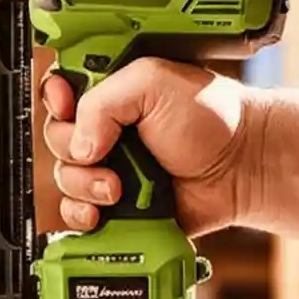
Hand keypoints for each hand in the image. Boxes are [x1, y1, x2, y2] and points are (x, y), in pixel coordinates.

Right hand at [40, 58, 261, 236]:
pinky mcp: (117, 206)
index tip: (66, 107)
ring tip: (118, 189)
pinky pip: (79, 215)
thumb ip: (103, 102)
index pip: (58, 92)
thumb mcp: (153, 83)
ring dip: (85, 186)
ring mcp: (109, 170)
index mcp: (109, 94)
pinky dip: (83, 216)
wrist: (243, 166)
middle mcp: (104, 131)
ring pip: (66, 180)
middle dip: (74, 151)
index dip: (55, 101)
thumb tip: (80, 144)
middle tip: (105, 154)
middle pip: (56, 141)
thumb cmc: (211, 117)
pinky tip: (102, 213)